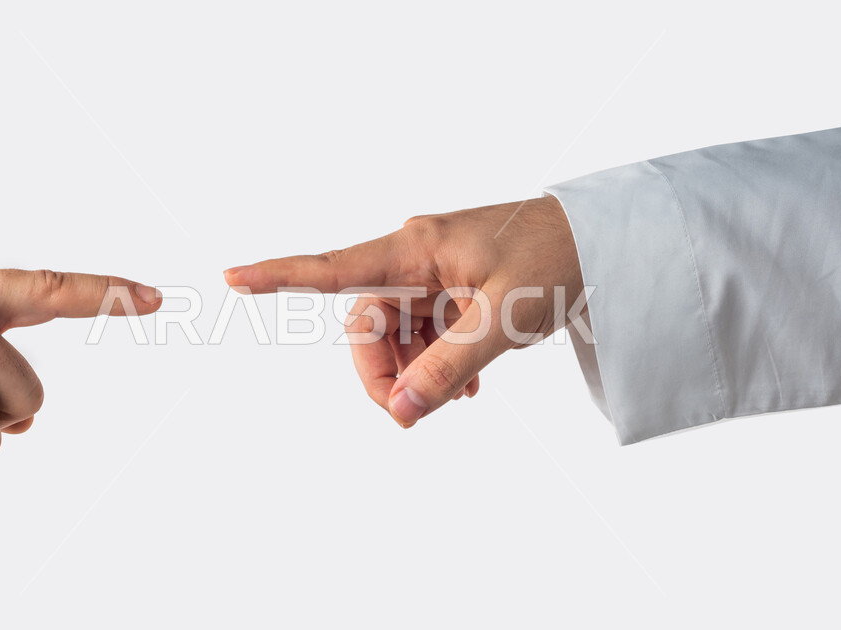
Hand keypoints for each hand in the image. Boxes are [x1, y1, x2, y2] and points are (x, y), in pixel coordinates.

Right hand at [224, 196, 582, 427]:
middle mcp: (416, 252)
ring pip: (398, 329)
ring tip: (458, 397)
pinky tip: (468, 387)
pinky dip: (437, 359)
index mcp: (417, 247)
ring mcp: (436, 267)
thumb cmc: (558, 261)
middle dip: (384, 370)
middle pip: (369, 319)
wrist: (608, 240)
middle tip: (412, 413)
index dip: (279, 276)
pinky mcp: (456, 282)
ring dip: (416, 369)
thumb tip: (398, 412)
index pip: (334, 266)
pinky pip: (426, 327)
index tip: (232, 278)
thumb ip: (448, 369)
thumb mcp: (503, 320)